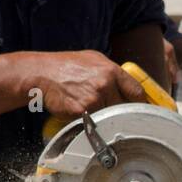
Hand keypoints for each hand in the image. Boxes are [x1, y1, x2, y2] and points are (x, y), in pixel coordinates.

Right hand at [28, 50, 145, 116]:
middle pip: (126, 108)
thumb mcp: (93, 60)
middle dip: (121, 112)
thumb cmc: (66, 66)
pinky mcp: (83, 112)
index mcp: (111, 70)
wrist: (42, 74)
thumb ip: (112, 72)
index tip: (139, 109)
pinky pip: (93, 122)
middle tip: (114, 112)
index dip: (139, 103)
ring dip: (104, 117)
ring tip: (91, 109)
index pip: (136, 92)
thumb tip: (126, 86)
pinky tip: (80, 112)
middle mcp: (105, 84)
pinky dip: (90, 121)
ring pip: (110, 117)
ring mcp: (94, 99)